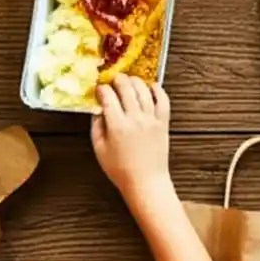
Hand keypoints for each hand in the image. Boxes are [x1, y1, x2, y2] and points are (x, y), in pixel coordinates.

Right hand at [92, 75, 172, 197]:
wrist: (146, 181)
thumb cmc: (121, 170)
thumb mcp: (99, 150)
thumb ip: (96, 127)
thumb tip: (97, 110)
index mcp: (117, 126)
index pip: (108, 97)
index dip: (102, 89)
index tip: (100, 89)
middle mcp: (135, 119)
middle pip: (126, 89)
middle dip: (118, 80)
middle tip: (114, 79)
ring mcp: (151, 119)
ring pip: (144, 90)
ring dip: (136, 81)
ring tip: (130, 80)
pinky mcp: (163, 122)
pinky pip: (163, 100)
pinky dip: (157, 90)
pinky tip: (151, 86)